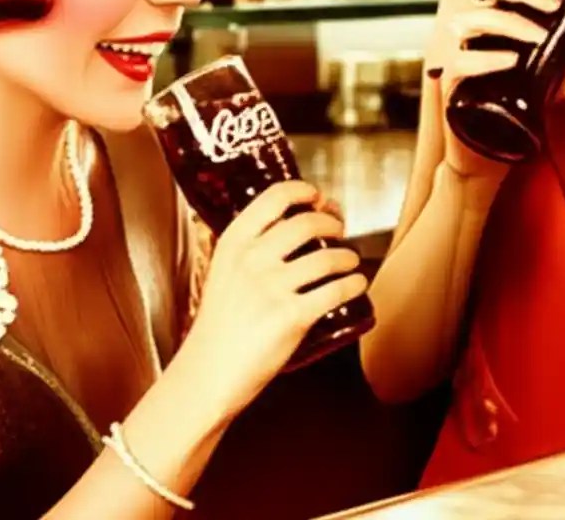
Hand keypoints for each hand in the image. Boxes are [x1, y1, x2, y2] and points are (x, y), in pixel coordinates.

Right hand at [177, 181, 367, 417]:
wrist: (208, 373)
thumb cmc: (219, 326)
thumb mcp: (223, 274)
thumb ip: (250, 250)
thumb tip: (293, 229)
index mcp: (233, 243)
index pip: (274, 198)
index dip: (304, 192)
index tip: (318, 196)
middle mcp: (252, 259)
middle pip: (308, 223)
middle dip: (332, 223)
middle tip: (339, 230)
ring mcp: (272, 287)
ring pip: (328, 257)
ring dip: (348, 256)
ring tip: (350, 261)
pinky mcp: (292, 316)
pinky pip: (336, 290)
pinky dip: (354, 284)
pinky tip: (357, 284)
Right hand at [430, 0, 564, 179]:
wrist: (484, 159)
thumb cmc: (507, 119)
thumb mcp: (542, 95)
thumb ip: (559, 78)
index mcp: (493, 30)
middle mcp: (473, 37)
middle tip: (550, 7)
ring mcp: (460, 58)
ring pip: (474, 22)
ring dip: (509, 23)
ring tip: (537, 37)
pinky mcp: (452, 85)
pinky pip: (461, 63)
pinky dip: (486, 59)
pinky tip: (510, 61)